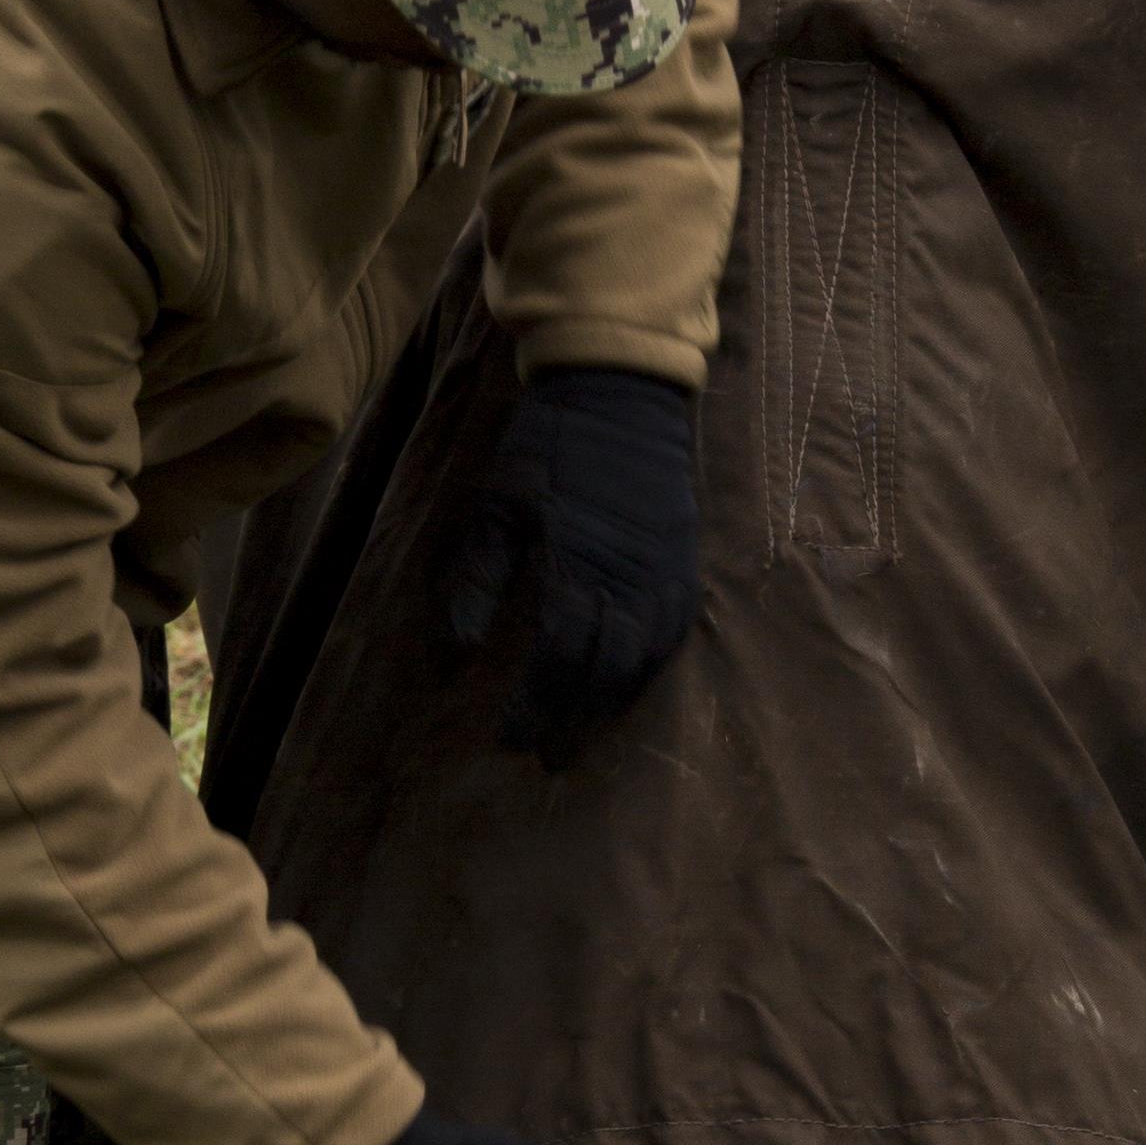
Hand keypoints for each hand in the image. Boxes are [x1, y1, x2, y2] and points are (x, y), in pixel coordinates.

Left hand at [448, 365, 700, 764]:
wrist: (621, 387)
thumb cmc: (550, 441)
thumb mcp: (499, 502)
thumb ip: (479, 577)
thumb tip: (461, 650)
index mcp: (578, 562)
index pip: (556, 656)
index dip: (534, 705)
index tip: (509, 738)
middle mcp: (630, 577)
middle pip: (604, 671)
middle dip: (575, 720)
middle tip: (550, 757)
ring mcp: (666, 569)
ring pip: (646, 659)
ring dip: (614, 703)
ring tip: (587, 732)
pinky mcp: (684, 557)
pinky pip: (675, 630)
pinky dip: (651, 667)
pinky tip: (630, 682)